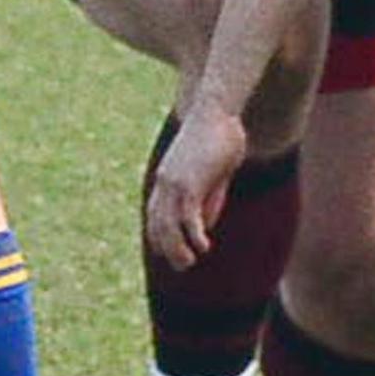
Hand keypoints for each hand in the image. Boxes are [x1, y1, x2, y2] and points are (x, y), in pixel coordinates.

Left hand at [145, 105, 248, 269]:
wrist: (215, 110)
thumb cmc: (219, 134)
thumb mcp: (213, 171)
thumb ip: (208, 197)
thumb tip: (204, 224)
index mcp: (165, 179)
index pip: (155, 216)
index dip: (161, 237)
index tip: (171, 253)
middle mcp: (164, 184)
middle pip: (157, 225)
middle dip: (168, 249)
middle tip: (182, 266)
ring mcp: (174, 184)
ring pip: (169, 227)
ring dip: (178, 249)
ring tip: (190, 263)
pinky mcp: (189, 184)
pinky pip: (187, 218)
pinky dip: (193, 236)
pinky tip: (204, 247)